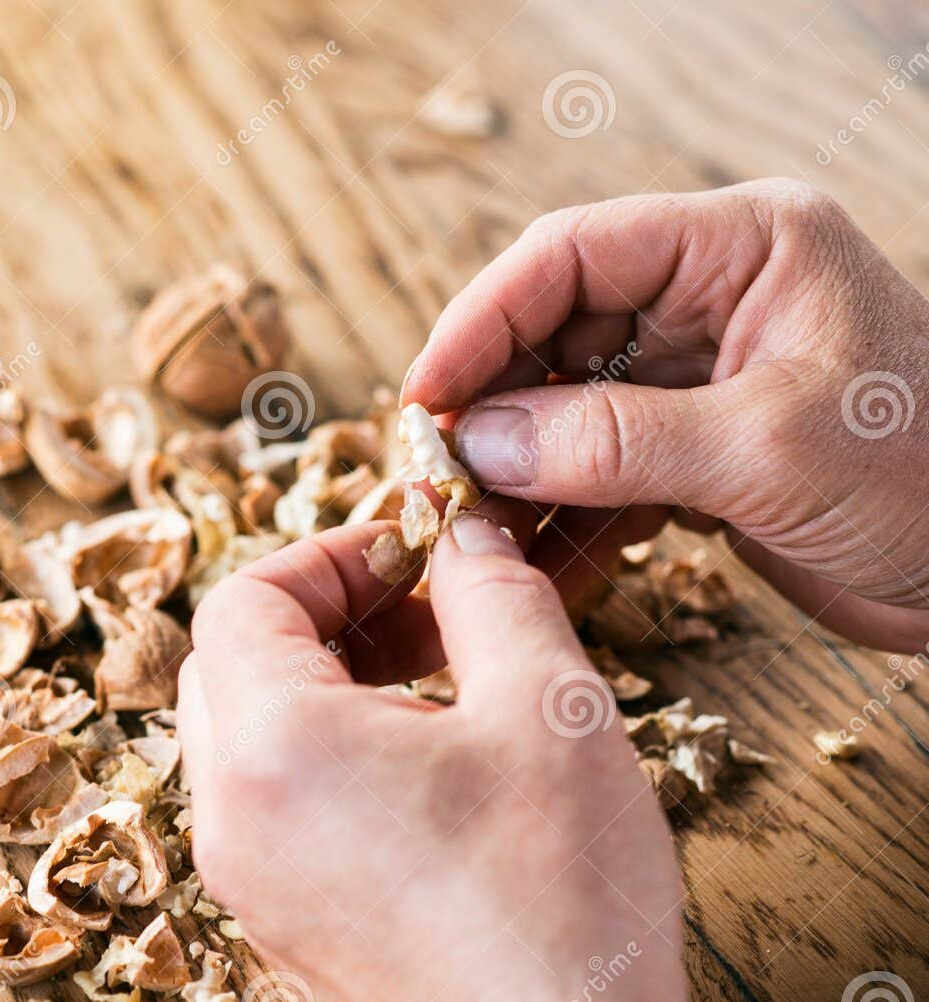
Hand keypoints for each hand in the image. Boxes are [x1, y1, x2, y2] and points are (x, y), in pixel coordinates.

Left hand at [179, 506, 700, 1001]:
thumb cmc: (559, 901)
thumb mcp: (544, 703)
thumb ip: (488, 589)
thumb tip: (459, 527)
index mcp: (269, 746)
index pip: (241, 599)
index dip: (326, 554)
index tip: (408, 548)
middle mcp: (229, 815)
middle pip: (230, 662)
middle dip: (323, 615)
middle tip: (423, 612)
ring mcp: (247, 878)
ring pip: (250, 735)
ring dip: (328, 684)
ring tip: (441, 687)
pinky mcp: (281, 922)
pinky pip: (273, 803)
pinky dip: (329, 756)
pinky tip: (430, 767)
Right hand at [405, 178, 928, 651]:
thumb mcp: (768, 450)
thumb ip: (617, 442)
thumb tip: (484, 441)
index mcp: (742, 248)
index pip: (572, 255)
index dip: (483, 320)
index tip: (425, 394)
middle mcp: (710, 300)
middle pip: (554, 333)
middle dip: (493, 405)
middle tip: (434, 473)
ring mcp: (699, 378)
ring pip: (565, 410)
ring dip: (516, 471)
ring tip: (466, 527)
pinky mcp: (697, 451)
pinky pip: (598, 473)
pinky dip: (560, 518)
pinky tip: (525, 563)